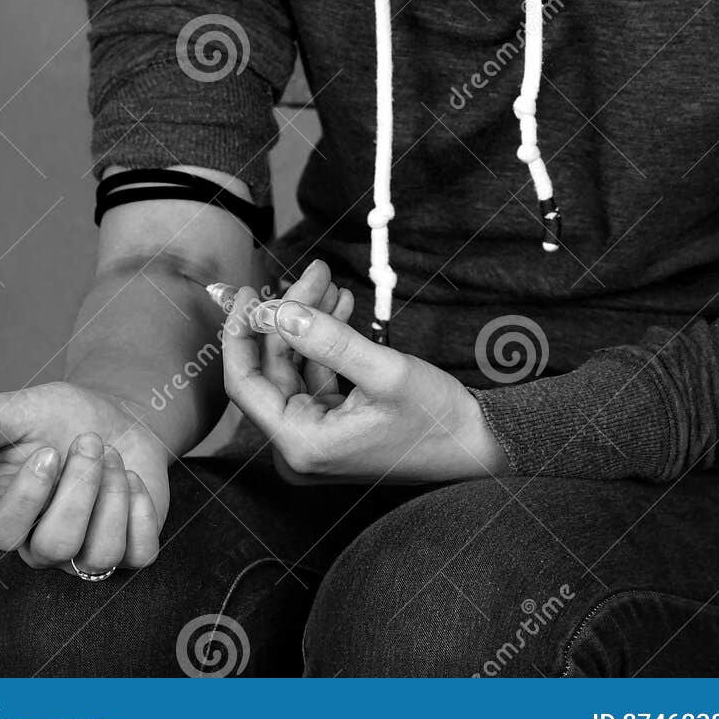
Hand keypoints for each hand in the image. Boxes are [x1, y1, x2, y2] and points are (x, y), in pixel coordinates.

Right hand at [0, 381, 169, 573]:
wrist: (112, 412)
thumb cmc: (55, 416)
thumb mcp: (12, 412)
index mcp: (6, 515)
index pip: (3, 532)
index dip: (30, 493)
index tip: (50, 449)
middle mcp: (42, 543)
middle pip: (57, 545)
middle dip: (80, 485)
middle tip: (89, 440)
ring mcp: (87, 551)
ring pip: (101, 554)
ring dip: (112, 494)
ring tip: (111, 455)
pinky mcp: (130, 548)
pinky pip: (140, 555)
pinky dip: (141, 512)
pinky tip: (131, 478)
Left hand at [222, 286, 509, 484]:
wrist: (478, 446)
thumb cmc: (436, 419)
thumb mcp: (384, 371)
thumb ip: (327, 339)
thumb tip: (277, 310)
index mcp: (301, 443)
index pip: (245, 382)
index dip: (240, 332)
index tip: (247, 290)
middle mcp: (299, 447)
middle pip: (273, 367)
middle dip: (289, 315)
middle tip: (316, 271)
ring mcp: (316, 438)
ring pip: (295, 366)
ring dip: (309, 322)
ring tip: (332, 283)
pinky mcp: (333, 427)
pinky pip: (316, 376)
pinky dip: (324, 341)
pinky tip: (341, 307)